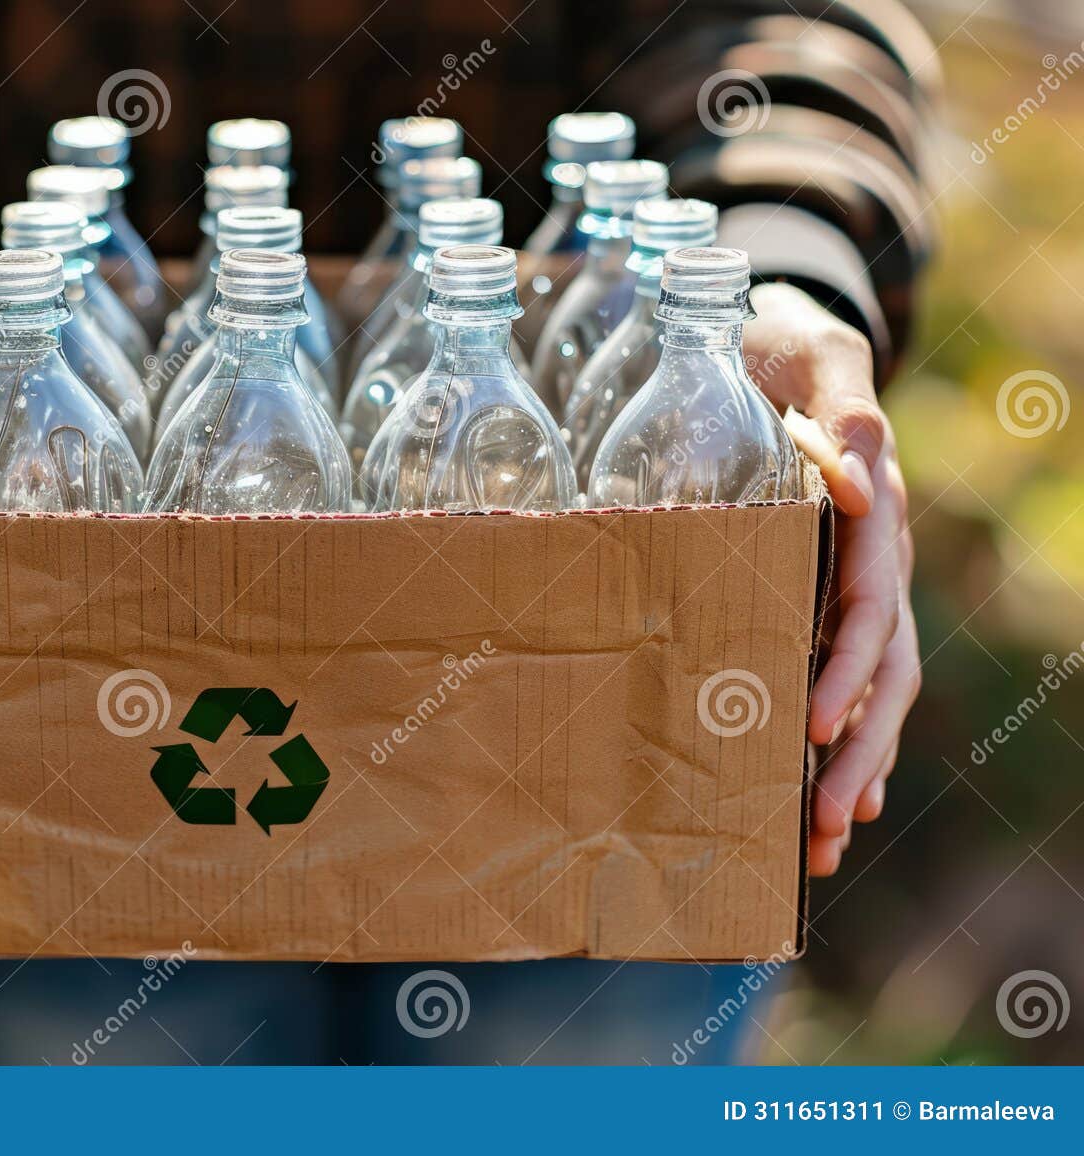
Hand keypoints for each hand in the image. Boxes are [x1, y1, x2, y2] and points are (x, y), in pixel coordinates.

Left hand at [745, 283, 920, 877]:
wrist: (785, 349)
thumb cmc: (790, 354)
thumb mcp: (816, 361)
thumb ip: (840, 413)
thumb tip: (858, 482)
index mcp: (875, 518)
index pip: (868, 608)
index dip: (845, 670)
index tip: (813, 728)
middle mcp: (876, 563)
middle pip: (880, 672)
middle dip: (855, 751)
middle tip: (822, 826)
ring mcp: (858, 586)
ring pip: (870, 692)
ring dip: (851, 768)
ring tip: (822, 844)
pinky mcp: (829, 598)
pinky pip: (846, 680)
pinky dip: (842, 741)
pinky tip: (825, 803)